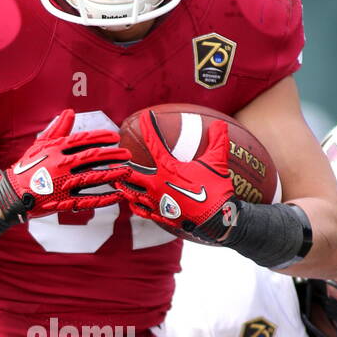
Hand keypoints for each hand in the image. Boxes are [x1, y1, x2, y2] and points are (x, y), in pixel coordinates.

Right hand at [0, 110, 131, 220]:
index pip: (83, 140)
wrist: (13, 194)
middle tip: (127, 154)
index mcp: (56, 149)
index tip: (115, 138)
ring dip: (113, 174)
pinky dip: (105, 198)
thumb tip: (70, 111)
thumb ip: (58, 129)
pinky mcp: (65, 201)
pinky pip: (89, 199)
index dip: (101, 138)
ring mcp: (64, 184)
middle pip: (93, 157)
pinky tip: (117, 195)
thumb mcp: (40, 145)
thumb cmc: (28, 167)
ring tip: (127, 171)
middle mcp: (61, 164)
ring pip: (94, 177)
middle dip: (113, 155)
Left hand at [113, 111, 236, 242]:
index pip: (154, 142)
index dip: (149, 127)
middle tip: (115, 161)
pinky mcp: (161, 216)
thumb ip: (218, 140)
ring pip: (132, 194)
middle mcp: (157, 185)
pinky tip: (133, 203)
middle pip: (131, 174)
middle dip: (121, 167)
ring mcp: (157, 202)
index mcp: (168, 169)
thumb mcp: (217, 162)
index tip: (145, 116)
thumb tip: (221, 123)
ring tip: (117, 182)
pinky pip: (142, 211)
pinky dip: (135, 205)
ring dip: (124, 187)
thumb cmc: (215, 190)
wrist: (216, 221)